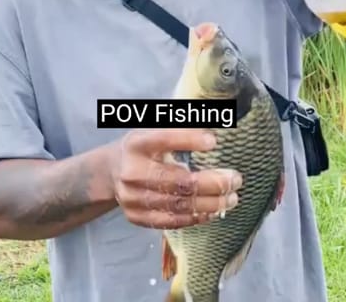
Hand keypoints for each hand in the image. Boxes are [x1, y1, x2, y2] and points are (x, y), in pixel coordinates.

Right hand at [108, 129, 241, 228]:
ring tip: (231, 198)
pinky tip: (213, 211)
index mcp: (138, 144)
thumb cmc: (144, 149)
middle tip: (235, 180)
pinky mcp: (135, 216)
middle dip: (213, 183)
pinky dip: (195, 217)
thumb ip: (183, 129)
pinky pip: (170, 221)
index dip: (189, 140)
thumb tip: (219, 123)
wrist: (110, 172)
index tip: (213, 142)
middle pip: (178, 181)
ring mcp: (132, 197)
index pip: (164, 140)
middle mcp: (132, 172)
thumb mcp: (155, 131)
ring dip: (211, 203)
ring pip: (178, 205)